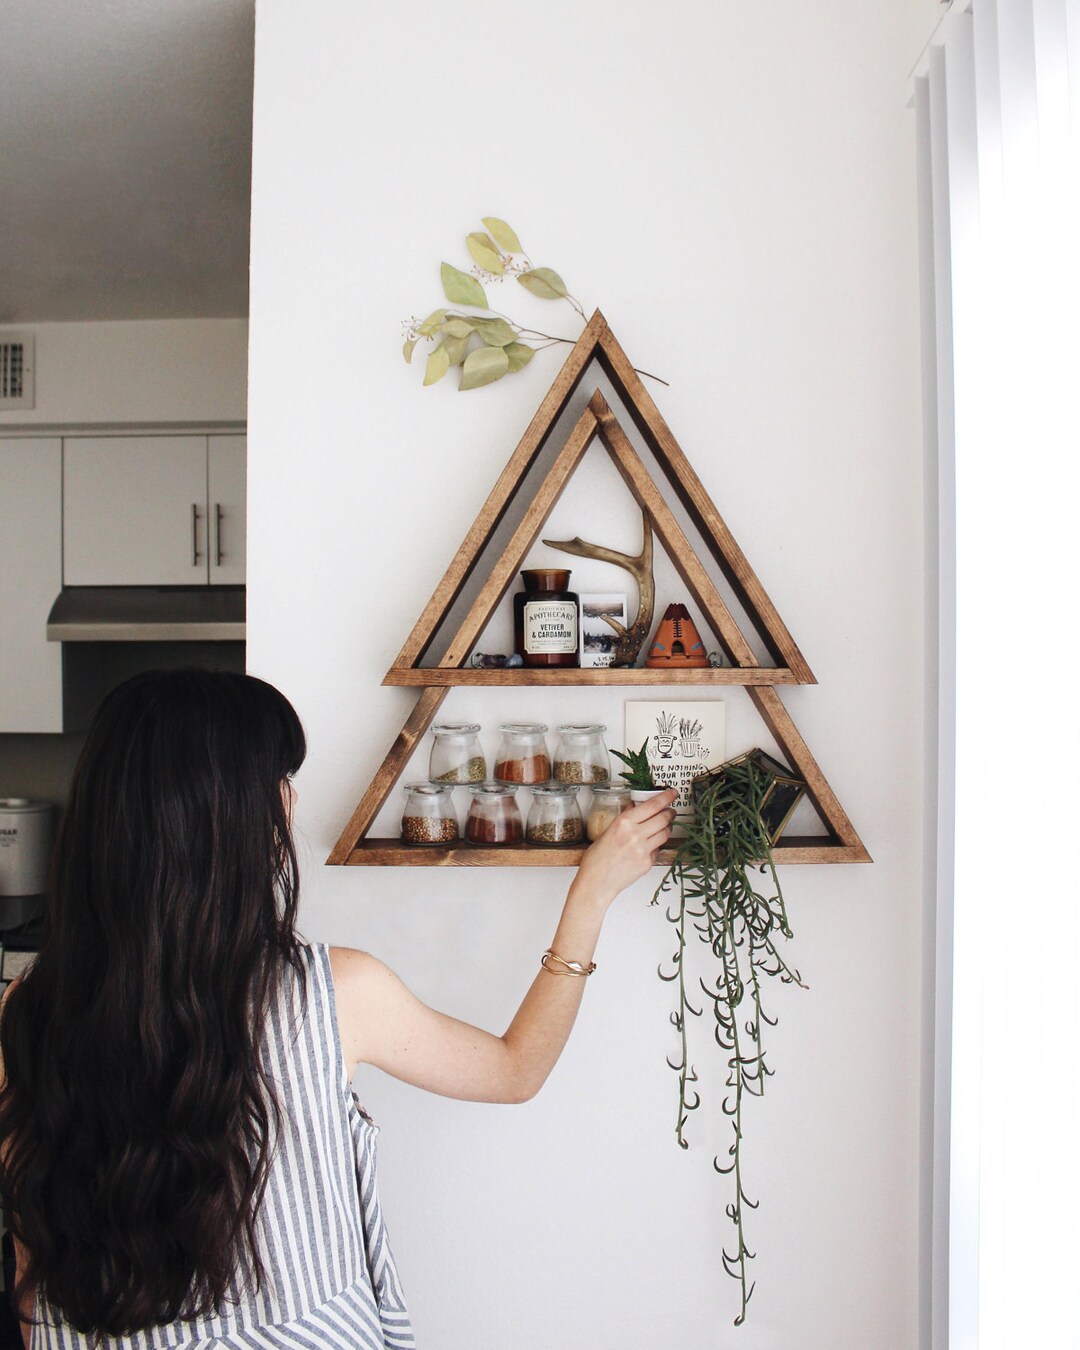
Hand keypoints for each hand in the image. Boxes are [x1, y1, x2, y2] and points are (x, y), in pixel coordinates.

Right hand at [574, 788, 676, 905]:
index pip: (652, 805)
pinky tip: (648, 845)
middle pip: (663, 818)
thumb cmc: (596, 859)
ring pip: (665, 833)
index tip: (672, 793)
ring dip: (666, 828)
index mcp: (623, 823)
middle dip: (669, 813)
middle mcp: (635, 835)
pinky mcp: (648, 863)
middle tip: (670, 811)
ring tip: (662, 826)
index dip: (666, 797)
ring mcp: (643, 850)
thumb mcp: (607, 831)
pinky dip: (656, 845)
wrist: (596, 883)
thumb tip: (636, 807)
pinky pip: (658, 849)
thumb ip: (625, 819)